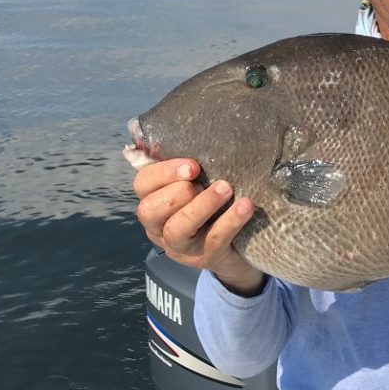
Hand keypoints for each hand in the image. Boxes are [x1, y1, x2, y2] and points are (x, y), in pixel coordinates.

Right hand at [133, 158, 263, 294]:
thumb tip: (203, 131)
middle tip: (203, 178)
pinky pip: (214, 238)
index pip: (142, 184)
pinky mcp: (205, 257)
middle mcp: (159, 227)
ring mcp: (180, 247)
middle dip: (178, 191)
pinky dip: (230, 220)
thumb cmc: (213, 207)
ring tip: (226, 189)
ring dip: (202, 205)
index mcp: (153, 202)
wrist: (236, 249)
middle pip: (150, 210)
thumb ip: (190, 168)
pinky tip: (246, 206)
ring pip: (178, 227)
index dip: (164, 173)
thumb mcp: (198, 186)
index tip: (192, 166)